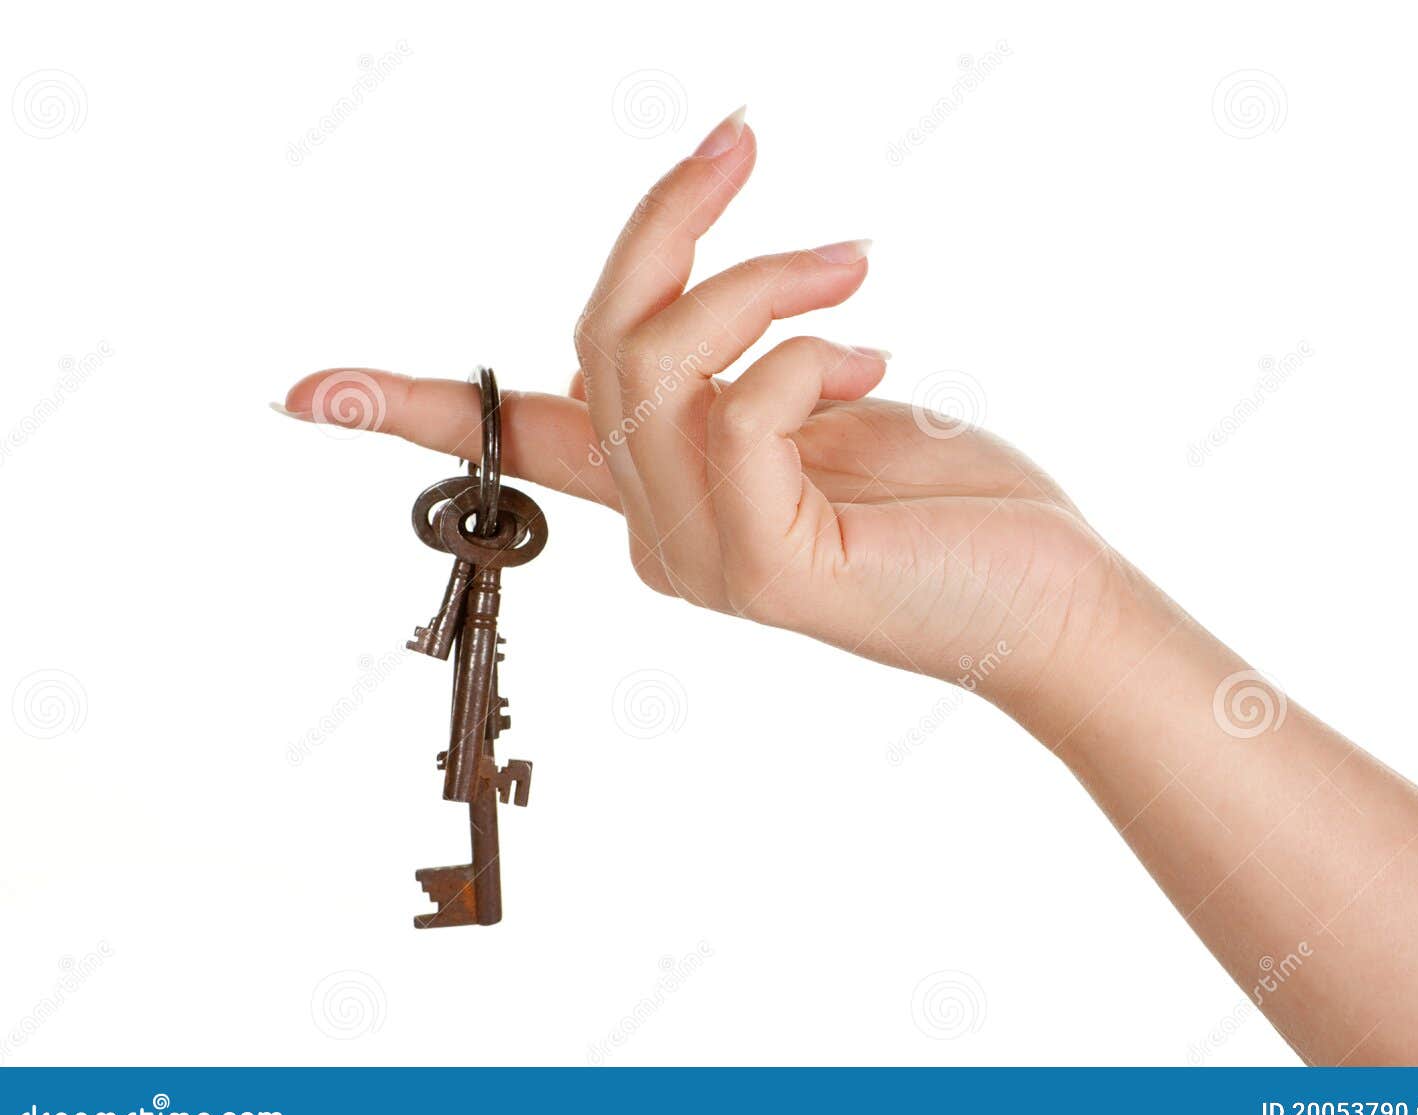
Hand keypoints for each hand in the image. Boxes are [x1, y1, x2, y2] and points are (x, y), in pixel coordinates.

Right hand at [280, 108, 1125, 712]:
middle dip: (664, 225)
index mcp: (665, 493)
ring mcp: (703, 558)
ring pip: (655, 364)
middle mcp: (663, 532)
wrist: (1045, 598)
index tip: (302, 394)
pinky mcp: (764, 566)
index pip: (520, 440)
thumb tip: (704, 302)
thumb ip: (741, 369)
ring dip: (758, 278)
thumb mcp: (824, 404)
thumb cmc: (947, 501)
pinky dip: (803, 348)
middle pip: (596, 343)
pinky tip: (870, 363)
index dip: (408, 408)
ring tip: (854, 264)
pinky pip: (737, 409)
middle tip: (740, 144)